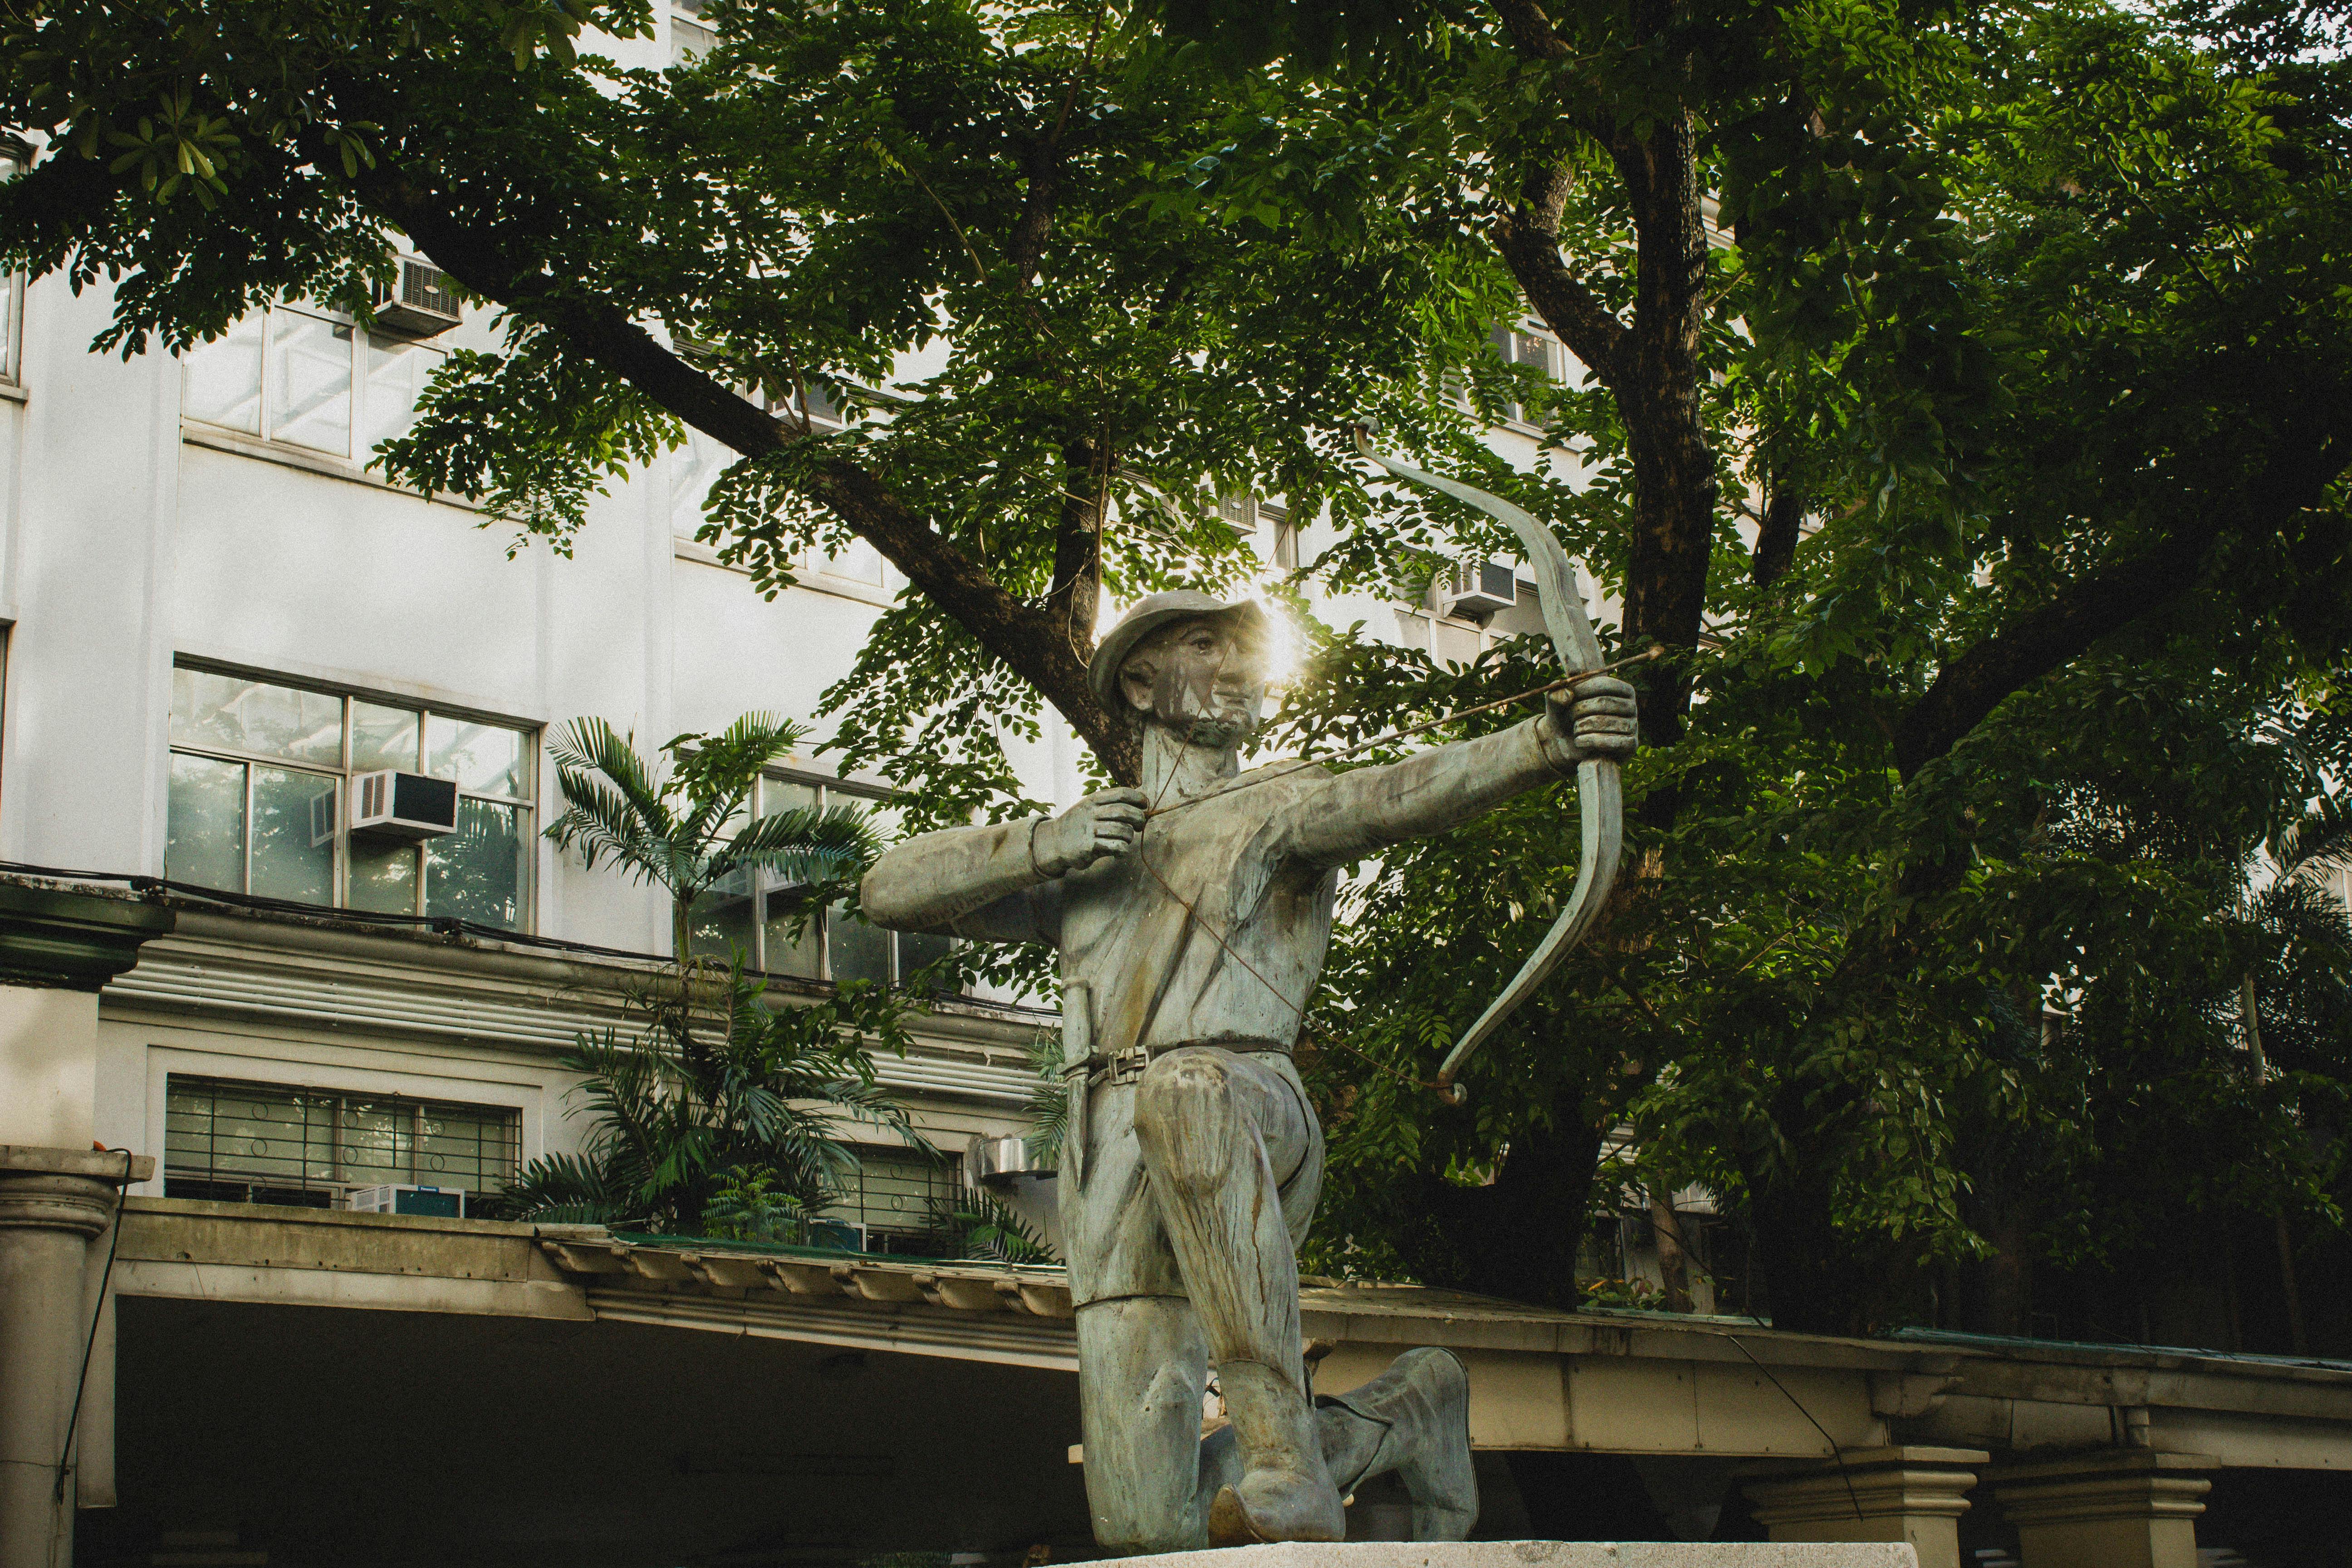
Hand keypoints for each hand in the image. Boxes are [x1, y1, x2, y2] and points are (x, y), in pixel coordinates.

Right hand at [1031, 787, 1149, 876]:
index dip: (1138, 798)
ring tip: (1125, 840)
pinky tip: (1120, 851)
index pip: (1122, 793)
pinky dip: (1123, 850)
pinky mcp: (1090, 846)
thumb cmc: (1079, 824)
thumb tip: (1142, 800)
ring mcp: (1090, 829)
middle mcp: (1092, 812)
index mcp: (1094, 799)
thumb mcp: (1090, 807)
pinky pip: (1117, 846)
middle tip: (1140, 825)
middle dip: (1139, 819)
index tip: (1144, 805)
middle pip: (1125, 812)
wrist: (1054, 841)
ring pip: (1123, 831)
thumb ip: (1110, 804)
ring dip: (1130, 837)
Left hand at [1544, 675, 1638, 764]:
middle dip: (1578, 710)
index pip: (1604, 684)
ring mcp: (1633, 725)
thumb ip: (1555, 693)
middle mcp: (1631, 705)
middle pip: (1604, 703)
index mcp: (1620, 689)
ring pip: (1606, 723)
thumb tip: (1567, 693)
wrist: (1567, 745)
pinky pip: (1614, 742)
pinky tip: (1579, 742)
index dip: (1583, 689)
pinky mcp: (1631, 745)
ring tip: (1575, 730)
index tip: (1568, 696)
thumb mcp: (1556, 703)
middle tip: (1568, 717)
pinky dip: (1591, 741)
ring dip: (1582, 727)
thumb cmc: (1566, 717)